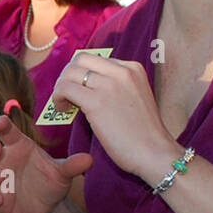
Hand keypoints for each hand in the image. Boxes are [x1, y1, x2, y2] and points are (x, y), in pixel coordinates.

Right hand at [0, 115, 91, 212]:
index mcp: (18, 146)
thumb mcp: (63, 174)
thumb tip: (89, 159)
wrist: (47, 207)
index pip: (7, 131)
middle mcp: (4, 159)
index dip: (3, 125)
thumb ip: (72, 165)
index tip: (2, 121)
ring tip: (1, 177)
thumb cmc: (51, 182)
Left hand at [52, 53, 177, 181]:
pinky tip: (64, 110)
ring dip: (61, 87)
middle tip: (67, 93)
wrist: (155, 153)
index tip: (79, 87)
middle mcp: (122, 71)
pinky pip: (65, 89)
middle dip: (68, 75)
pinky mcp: (96, 102)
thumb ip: (116, 86)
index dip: (82, 72)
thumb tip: (88, 85)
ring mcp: (109, 85)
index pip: (96, 59)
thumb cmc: (144, 133)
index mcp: (133, 68)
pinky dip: (58, 98)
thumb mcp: (136, 97)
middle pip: (81, 59)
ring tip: (65, 104)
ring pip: (70, 73)